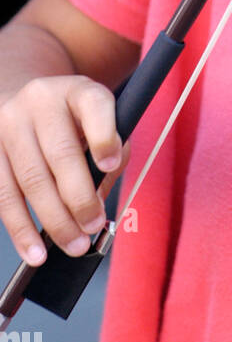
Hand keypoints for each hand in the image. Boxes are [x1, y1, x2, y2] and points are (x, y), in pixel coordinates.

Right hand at [0, 76, 129, 265]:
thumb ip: (110, 155)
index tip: (110, 163)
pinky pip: (4, 195)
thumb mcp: (101, 123)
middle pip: (60, 152)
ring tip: (73, 245)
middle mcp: (41, 101)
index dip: (103, 136)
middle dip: (79, 197)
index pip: (93, 105)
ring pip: (30, 179)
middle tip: (94, 226)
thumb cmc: (76, 122)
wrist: (31, 101)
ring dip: (53, 220)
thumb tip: (97, 204)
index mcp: (78, 90)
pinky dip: (21, 229)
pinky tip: (35, 251)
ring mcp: (10, 124)